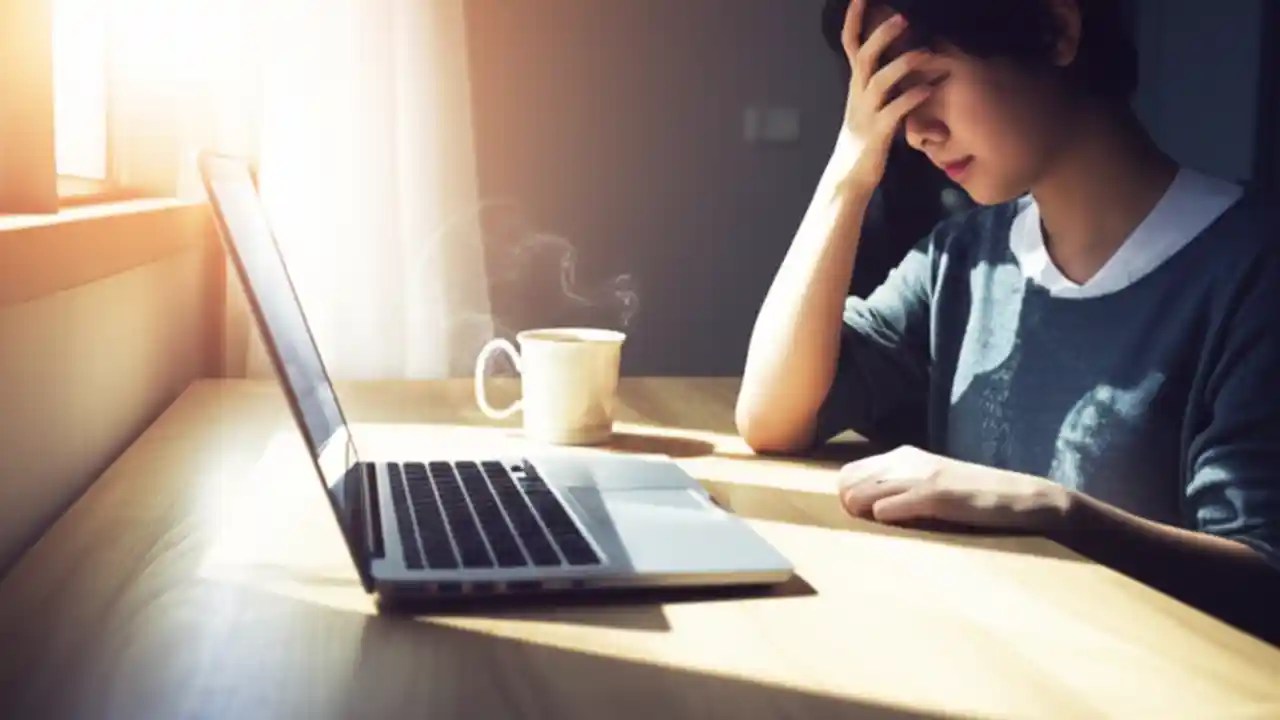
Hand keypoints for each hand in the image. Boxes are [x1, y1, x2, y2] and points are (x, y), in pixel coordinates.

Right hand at [836, 0, 936, 192]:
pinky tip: (929, 88)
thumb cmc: (865, 140)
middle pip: (864, 57)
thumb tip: (903, 62)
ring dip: (903, 64)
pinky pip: (894, 112)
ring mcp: (866, 114)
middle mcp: (858, 95)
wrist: (849, 177)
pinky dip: (911, 98)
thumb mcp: (871, 106)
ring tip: (926, 53)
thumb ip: (883, 84)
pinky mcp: (877, 134)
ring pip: (879, 82)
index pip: (851, 45)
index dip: (854, 20)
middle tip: (905, 17)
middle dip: (882, 35)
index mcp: (856, 85)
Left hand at [837, 446, 1072, 533]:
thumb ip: (900, 486)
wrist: (1019, 496)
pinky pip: (888, 507)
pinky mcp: (935, 494)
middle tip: (871, 524)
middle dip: (849, 507)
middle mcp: (906, 460)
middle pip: (846, 483)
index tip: (862, 516)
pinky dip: (887, 518)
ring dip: (865, 515)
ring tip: (887, 525)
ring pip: (860, 494)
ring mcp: (920, 476)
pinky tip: (902, 523)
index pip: (848, 472)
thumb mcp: (930, 482)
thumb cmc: (973, 496)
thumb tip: (865, 504)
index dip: (848, 497)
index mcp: (903, 456)